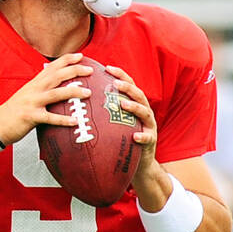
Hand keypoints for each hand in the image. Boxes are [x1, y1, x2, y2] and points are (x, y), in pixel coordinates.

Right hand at [0, 54, 92, 145]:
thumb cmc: (15, 110)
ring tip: (88, 93)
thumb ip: (41, 88)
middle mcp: (34, 89)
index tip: (81, 56)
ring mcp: (33, 102)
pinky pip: (50, 118)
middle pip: (57, 76)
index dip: (67, 59)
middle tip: (90, 69)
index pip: (53, 67)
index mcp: (35, 83)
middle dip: (74, 70)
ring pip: (56, 94)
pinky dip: (63, 120)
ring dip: (73, 92)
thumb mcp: (28, 94)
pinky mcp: (31, 117)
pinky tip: (75, 121)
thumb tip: (57, 85)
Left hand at [105, 64, 157, 187]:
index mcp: (136, 105)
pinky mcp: (151, 141)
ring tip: (123, 104)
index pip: (129, 85)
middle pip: (139, 95)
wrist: (140, 163)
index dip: (120, 75)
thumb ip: (105, 112)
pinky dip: (142, 136)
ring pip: (145, 113)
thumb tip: (81, 102)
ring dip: (134, 107)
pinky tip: (135, 137)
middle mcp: (145, 112)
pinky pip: (148, 138)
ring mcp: (150, 126)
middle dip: (128, 87)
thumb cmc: (123, 141)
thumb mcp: (115, 124)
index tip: (107, 67)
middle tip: (115, 83)